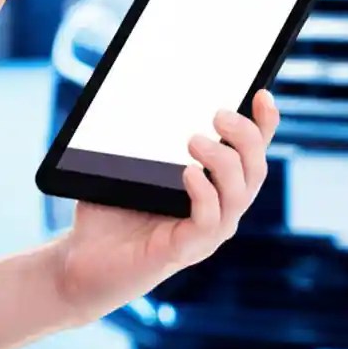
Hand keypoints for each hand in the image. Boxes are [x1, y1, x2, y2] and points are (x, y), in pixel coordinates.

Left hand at [53, 91, 280, 322]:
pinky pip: (210, 221)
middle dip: (246, 137)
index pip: (251, 154)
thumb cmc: (111, 210)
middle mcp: (220, 210)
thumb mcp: (134, 165)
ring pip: (239, 195)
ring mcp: (206, 234)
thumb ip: (149, 137)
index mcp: (215, 187)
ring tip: (195, 140)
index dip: (264, 124)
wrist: (83, 258)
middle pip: (255, 171)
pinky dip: (204, 194)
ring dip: (223, 162)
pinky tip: (189, 174)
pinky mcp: (185, 251)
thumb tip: (150, 90)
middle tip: (219, 114)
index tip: (260, 94)